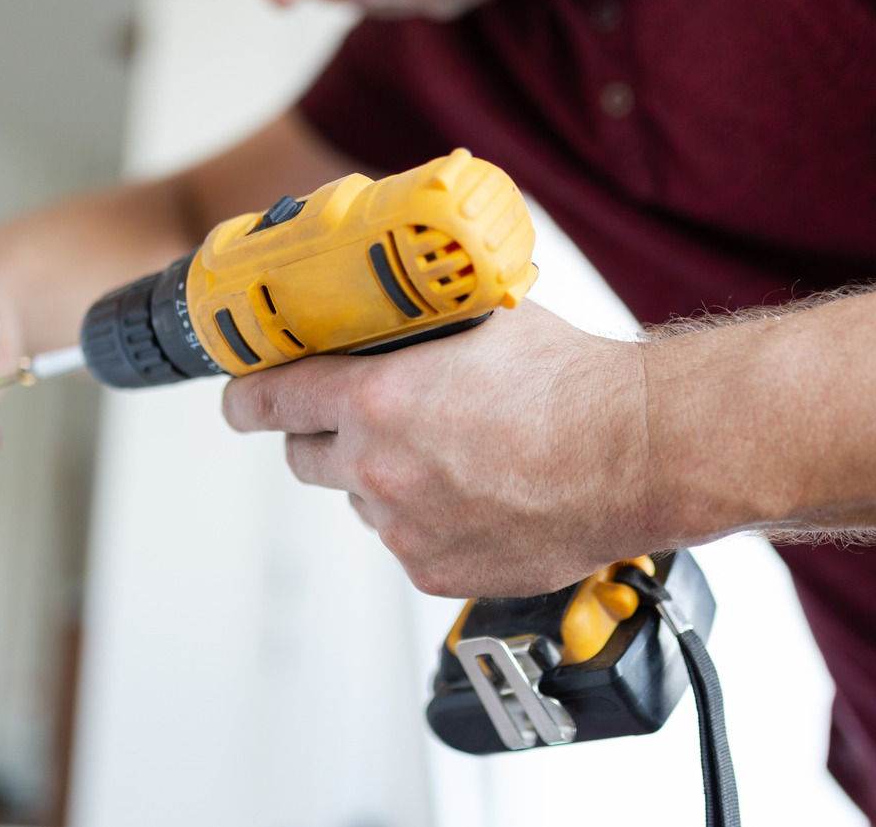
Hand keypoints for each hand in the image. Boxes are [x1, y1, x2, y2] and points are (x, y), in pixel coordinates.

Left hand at [221, 303, 656, 597]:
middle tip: (353, 421)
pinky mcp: (435, 569)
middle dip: (317, 437)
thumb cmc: (572, 386)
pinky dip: (423, 521)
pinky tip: (472, 496)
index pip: (266, 402)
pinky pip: (405, 542)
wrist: (635, 455)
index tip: (240, 400)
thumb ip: (419, 325)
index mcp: (377, 398)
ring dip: (378, 480)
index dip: (245, 399)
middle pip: (300, 459)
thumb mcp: (480, 320)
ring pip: (358, 501)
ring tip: (442, 458)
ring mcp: (404, 527)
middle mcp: (377, 467)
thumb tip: (393, 306)